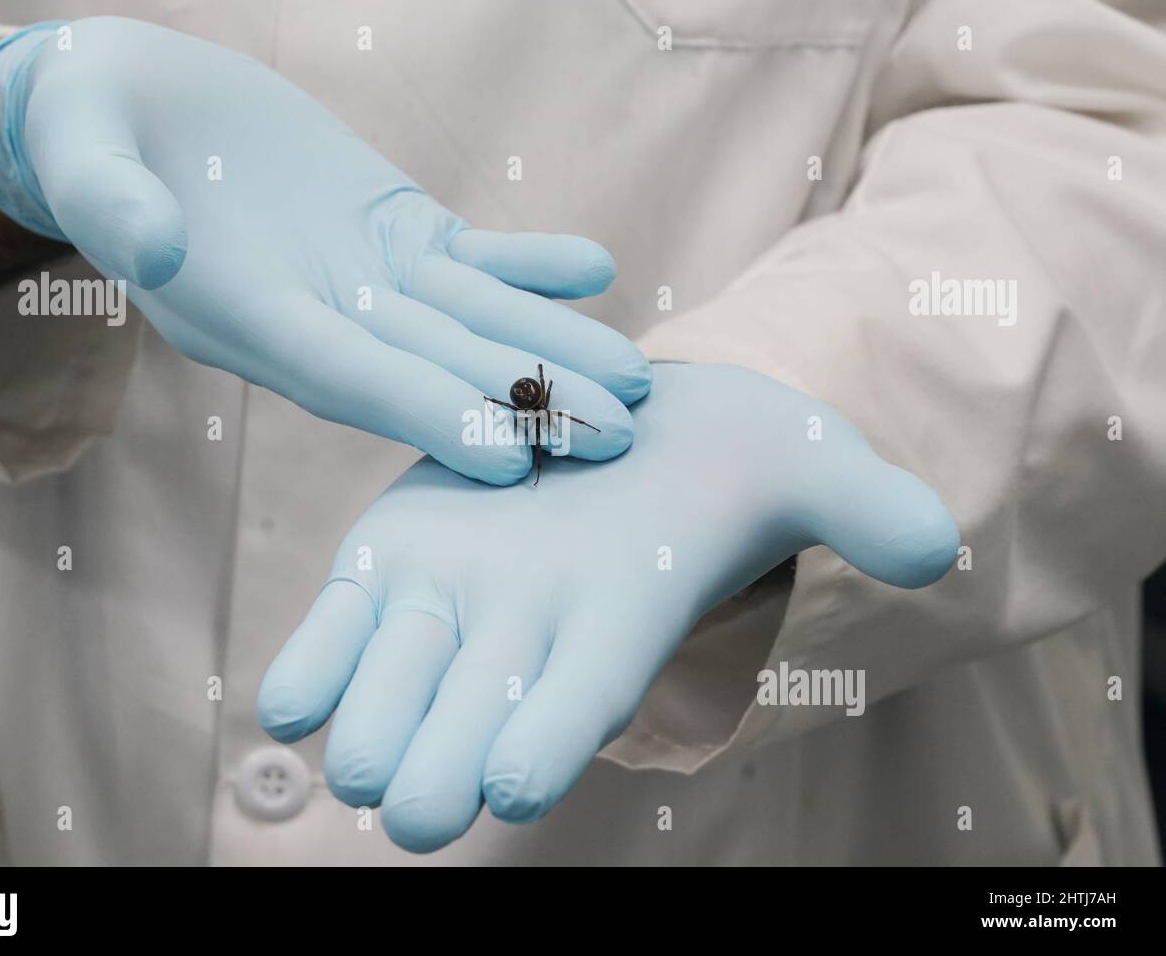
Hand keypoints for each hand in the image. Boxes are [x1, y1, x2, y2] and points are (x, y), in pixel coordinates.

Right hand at [0, 17, 648, 483]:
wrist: (128, 107)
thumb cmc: (90, 130)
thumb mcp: (84, 151)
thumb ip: (113, 202)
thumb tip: (155, 246)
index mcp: (246, 318)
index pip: (349, 378)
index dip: (428, 416)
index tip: (510, 458)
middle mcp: (317, 315)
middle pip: (435, 369)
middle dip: (528, 404)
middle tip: (619, 439)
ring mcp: (361, 276)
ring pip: (470, 320)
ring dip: (553, 346)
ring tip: (637, 372)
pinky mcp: (388, 232)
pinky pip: (469, 254)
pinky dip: (528, 262)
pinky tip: (594, 266)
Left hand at [256, 363, 958, 851]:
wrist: (631, 424)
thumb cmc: (721, 456)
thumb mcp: (798, 456)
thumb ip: (859, 502)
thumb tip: (937, 549)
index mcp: (615, 622)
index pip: (583, 704)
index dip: (549, 740)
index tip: (515, 782)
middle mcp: (524, 637)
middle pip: (468, 738)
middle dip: (438, 779)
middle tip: (412, 804)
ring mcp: (446, 604)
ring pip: (387, 704)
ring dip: (367, 733)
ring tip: (354, 747)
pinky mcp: (388, 562)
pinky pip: (332, 639)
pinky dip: (312, 671)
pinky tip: (291, 698)